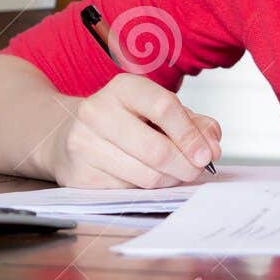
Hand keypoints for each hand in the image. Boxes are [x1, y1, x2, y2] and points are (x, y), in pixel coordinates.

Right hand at [50, 72, 221, 187]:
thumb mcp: (158, 111)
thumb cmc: (125, 121)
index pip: (164, 107)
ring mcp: (83, 143)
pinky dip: (145, 189)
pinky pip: (127, 191)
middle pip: (156, 150)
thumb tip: (212, 147)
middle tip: (196, 171)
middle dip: (185, 166)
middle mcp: (97, 111)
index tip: (208, 155)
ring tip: (173, 174)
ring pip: (145, 175)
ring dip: (169, 180)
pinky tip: (145, 178)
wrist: (67, 135)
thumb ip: (193, 124)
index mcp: (123, 87)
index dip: (191, 135)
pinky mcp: (78, 174)